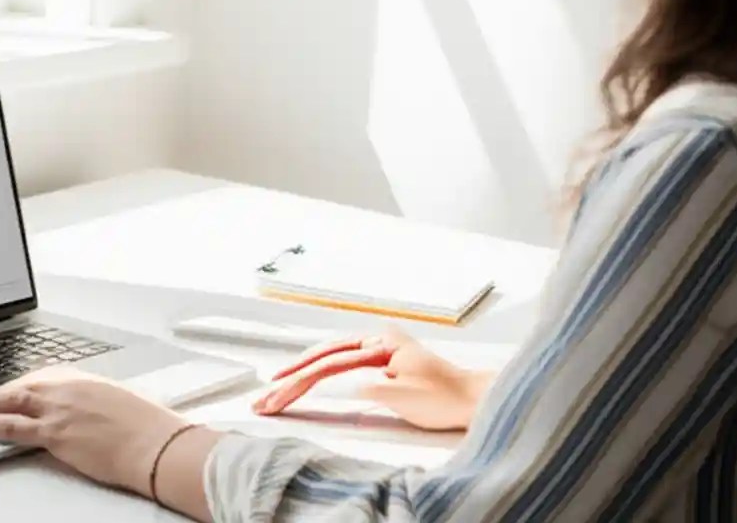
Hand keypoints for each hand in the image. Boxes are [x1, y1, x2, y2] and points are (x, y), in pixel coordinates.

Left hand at [0, 368, 188, 495]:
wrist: (155, 443)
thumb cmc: (147, 427)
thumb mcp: (118, 402)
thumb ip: (93, 403)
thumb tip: (86, 413)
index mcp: (84, 378)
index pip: (40, 378)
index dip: (18, 387)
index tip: (6, 390)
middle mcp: (68, 388)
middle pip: (20, 386)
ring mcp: (59, 409)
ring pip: (9, 402)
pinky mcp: (55, 433)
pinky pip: (14, 426)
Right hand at [253, 326, 492, 430]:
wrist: (471, 397)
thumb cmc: (444, 398)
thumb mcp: (406, 398)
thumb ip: (372, 388)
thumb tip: (342, 383)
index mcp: (381, 341)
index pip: (330, 362)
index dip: (300, 378)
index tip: (277, 390)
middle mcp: (375, 338)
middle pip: (322, 357)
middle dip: (291, 378)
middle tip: (265, 397)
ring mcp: (376, 347)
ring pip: (327, 357)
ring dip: (300, 374)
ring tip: (275, 388)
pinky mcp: (378, 359)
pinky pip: (338, 362)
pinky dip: (317, 371)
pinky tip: (302, 378)